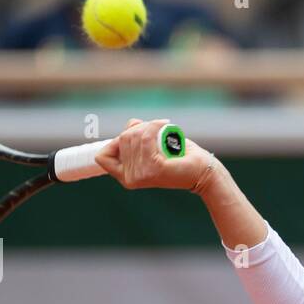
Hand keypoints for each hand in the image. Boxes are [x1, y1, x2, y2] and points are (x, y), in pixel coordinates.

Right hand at [94, 118, 216, 191]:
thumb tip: (131, 125)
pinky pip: (146, 137)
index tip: (131, 137)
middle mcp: (130, 179)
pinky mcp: (154, 168)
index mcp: (126, 177)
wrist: (201, 170)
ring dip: (148, 126)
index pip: (101, 157)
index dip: (113, 143)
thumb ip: (137, 135)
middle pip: (121, 140)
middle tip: (156, 130)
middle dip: (137, 128)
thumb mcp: (151, 144)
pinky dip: (155, 125)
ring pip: (133, 136)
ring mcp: (141, 174)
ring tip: (162, 128)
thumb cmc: (177, 157)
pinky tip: (165, 124)